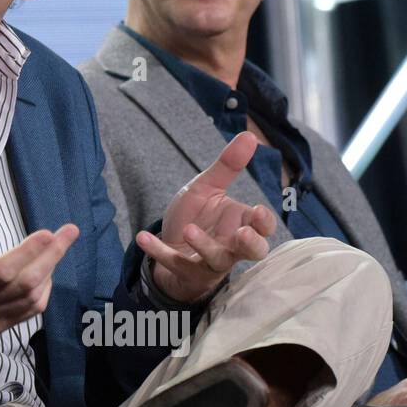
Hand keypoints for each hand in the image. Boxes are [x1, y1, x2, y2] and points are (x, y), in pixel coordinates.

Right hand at [0, 192, 78, 357]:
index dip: (29, 253)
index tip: (48, 232)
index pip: (4, 270)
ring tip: (57, 249)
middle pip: (27, 283)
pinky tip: (45, 277)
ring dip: (50, 273)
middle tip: (70, 232)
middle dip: (53, 256)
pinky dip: (42, 294)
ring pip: (32, 300)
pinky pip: (27, 314)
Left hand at [135, 132, 276, 303]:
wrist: (170, 241)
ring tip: (188, 230)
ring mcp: (209, 261)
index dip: (264, 223)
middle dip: (250, 244)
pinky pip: (173, 262)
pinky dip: (158, 250)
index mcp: (241, 224)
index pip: (263, 228)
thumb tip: (249, 136)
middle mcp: (231, 246)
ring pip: (215, 260)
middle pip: (252, 252)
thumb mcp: (207, 188)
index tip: (258, 212)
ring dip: (203, 246)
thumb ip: (227, 166)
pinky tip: (142, 237)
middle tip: (242, 234)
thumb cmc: (197, 216)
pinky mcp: (184, 270)